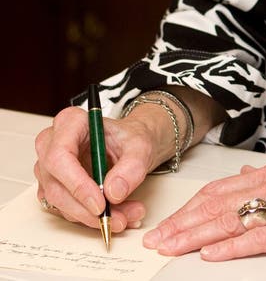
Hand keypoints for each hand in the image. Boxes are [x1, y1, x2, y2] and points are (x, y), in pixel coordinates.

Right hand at [34, 106, 153, 232]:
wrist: (130, 145)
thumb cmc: (129, 139)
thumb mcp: (140, 146)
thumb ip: (131, 167)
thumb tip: (113, 192)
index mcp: (71, 122)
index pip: (60, 156)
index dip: (77, 184)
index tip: (100, 203)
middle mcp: (53, 143)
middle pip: (56, 185)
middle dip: (87, 209)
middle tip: (116, 218)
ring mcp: (49, 167)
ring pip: (60, 202)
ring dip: (92, 217)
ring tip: (126, 215)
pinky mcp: (54, 187)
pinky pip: (65, 210)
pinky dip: (89, 218)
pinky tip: (114, 214)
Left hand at [143, 159, 265, 260]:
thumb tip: (239, 180)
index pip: (219, 191)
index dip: (188, 209)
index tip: (165, 225)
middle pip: (219, 205)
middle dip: (183, 224)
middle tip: (156, 241)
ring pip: (233, 220)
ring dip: (197, 236)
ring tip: (172, 247)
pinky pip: (264, 238)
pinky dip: (234, 246)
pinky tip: (214, 254)